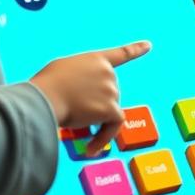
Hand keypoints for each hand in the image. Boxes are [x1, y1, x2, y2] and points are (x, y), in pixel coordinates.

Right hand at [30, 41, 150, 152]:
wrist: (46, 97)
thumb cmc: (46, 85)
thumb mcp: (63, 70)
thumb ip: (79, 77)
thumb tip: (82, 97)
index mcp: (95, 60)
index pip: (120, 54)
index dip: (135, 49)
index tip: (148, 45)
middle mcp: (108, 73)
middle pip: (109, 94)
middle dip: (95, 106)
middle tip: (75, 114)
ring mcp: (111, 90)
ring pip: (108, 112)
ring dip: (95, 121)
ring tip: (74, 125)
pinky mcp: (111, 108)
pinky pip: (113, 126)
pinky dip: (102, 139)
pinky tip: (90, 149)